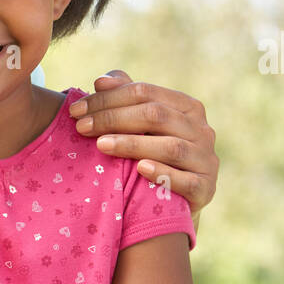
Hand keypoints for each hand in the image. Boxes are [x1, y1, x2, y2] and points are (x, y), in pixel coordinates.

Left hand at [67, 71, 217, 217]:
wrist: (177, 202)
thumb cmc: (155, 156)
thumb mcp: (143, 126)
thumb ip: (126, 100)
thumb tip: (101, 81)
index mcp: (187, 107)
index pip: (144, 92)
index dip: (108, 98)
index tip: (76, 110)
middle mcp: (202, 130)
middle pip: (156, 115)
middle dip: (113, 118)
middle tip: (81, 127)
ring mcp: (206, 160)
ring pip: (171, 146)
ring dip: (133, 144)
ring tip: (101, 145)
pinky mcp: (206, 188)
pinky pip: (186, 181)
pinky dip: (162, 173)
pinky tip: (139, 169)